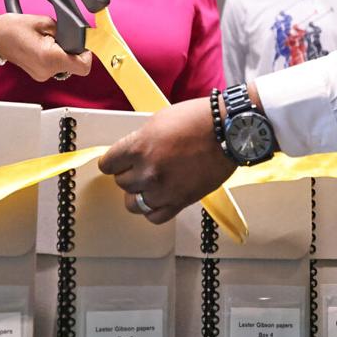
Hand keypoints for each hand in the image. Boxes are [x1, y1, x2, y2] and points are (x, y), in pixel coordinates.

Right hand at [0, 12, 92, 80]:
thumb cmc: (14, 28)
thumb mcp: (45, 22)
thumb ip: (65, 31)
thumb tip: (78, 36)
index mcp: (50, 58)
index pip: (83, 66)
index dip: (87, 54)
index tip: (83, 44)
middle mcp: (47, 71)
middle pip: (75, 65)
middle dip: (73, 50)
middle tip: (59, 37)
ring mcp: (42, 75)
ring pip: (66, 65)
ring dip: (63, 53)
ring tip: (48, 40)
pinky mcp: (39, 75)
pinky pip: (56, 66)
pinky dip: (55, 56)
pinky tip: (43, 46)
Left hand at [99, 98, 236, 223]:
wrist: (228, 132)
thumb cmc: (197, 120)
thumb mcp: (159, 120)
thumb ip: (140, 140)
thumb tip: (131, 154)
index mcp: (139, 147)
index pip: (108, 164)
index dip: (114, 161)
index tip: (119, 161)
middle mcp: (147, 171)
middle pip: (121, 183)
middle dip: (129, 174)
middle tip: (142, 166)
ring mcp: (163, 190)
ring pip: (133, 203)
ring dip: (139, 193)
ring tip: (150, 184)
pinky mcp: (180, 202)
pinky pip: (154, 216)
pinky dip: (153, 210)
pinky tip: (159, 198)